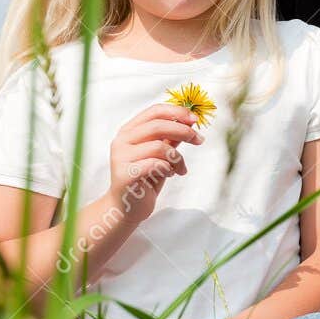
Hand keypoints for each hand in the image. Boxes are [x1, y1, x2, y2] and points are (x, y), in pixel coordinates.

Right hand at [107, 104, 203, 223]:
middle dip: (183, 131)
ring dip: (178, 157)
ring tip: (181, 168)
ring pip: (159, 146)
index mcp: (129, 131)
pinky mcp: (125, 174)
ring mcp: (121, 157)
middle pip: (157, 125)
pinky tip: (170, 174)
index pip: (154, 111)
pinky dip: (169, 168)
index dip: (177, 112)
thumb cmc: (145, 178)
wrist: (128, 207)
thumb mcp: (161, 154)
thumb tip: (189, 121)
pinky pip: (155, 164)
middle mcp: (122, 141)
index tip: (195, 119)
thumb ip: (170, 137)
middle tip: (199, 140)